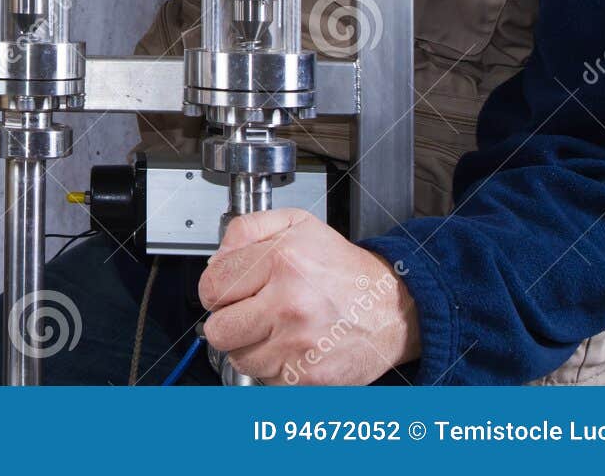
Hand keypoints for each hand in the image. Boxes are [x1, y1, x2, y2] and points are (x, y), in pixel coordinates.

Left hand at [197, 208, 418, 385]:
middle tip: (251, 314)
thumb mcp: (296, 224)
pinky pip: (266, 379)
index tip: (229, 293)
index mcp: (282, 260)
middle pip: (218, 330)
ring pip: (239, 359)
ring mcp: (299, 344)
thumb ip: (246, 230)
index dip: (215, 292)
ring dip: (252, 348)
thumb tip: (215, 260)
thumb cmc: (344, 269)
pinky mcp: (309, 377)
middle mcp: (290, 303)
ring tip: (277, 330)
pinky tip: (293, 348)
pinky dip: (275, 367)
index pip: (210, 287)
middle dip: (229, 323)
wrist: (394, 308)